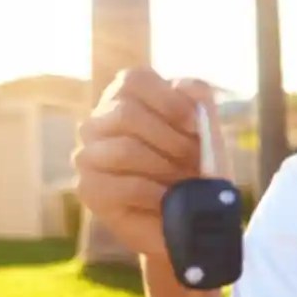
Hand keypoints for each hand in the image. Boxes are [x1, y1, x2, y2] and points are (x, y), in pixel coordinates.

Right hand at [73, 67, 229, 261]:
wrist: (191, 217)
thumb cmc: (197, 167)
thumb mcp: (208, 130)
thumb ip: (200, 101)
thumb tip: (184, 85)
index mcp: (125, 97)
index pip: (134, 79)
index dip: (169, 101)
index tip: (196, 126)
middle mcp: (99, 121)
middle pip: (126, 113)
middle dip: (171, 140)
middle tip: (193, 160)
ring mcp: (88, 154)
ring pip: (124, 150)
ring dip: (165, 168)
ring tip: (183, 181)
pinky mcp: (89, 188)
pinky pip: (124, 186)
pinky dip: (156, 193)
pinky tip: (169, 200)